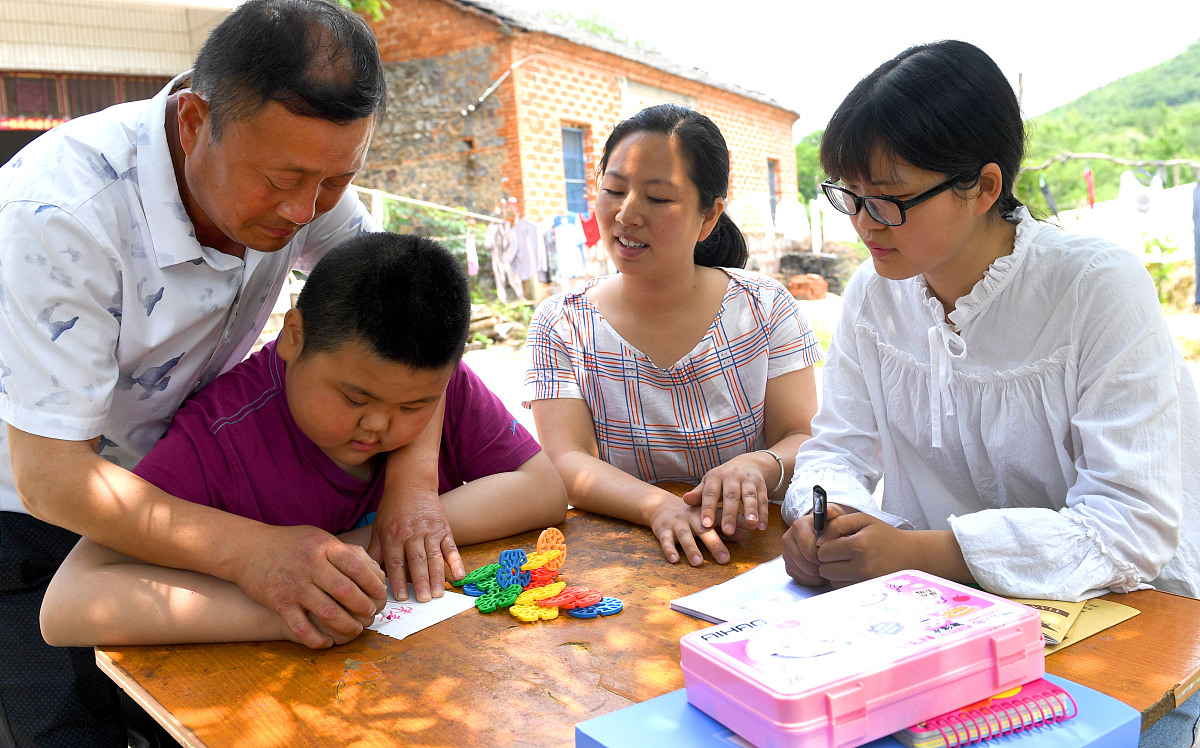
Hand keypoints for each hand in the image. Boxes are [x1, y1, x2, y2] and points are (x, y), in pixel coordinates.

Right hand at [235, 524, 386, 648]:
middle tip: (372, 614)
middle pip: (345, 591)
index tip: (380, 594)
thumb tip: (375, 571)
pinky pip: (301, 628)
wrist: (249, 549)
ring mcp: (294, 586)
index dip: (372, 583)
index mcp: (324, 547)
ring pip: (327, 612)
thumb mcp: (319, 538)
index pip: (356, 566)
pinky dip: (316, 639)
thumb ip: (345, 552)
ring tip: (356, 629)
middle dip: (364, 606)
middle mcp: (310, 565)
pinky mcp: (279, 603)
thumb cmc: (293, 544)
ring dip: (346, 625)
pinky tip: (327, 642)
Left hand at [367, 489, 465, 601]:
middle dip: (421, 582)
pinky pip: (451, 547)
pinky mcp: (443, 528)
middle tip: (424, 600)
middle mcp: (411, 533)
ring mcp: (429, 530)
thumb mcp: (379, 528)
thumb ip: (374, 552)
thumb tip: (367, 574)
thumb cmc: (392, 508)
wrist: (411, 483)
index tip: (402, 597)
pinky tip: (459, 576)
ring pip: (434, 557)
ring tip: (439, 594)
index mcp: (393, 535)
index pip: (396, 562)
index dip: (398, 580)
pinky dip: (456, 561)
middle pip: (417, 561)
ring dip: (437, 577)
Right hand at [650, 492, 747, 565]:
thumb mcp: (707, 517)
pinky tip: (675, 560)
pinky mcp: (663, 530)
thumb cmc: (691, 515)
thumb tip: (743, 535)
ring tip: (699, 562)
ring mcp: (677, 524)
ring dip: (692, 549)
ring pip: (685, 536)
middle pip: (704, 530)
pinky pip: (665, 541)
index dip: (738, 520)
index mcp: (706, 513)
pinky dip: (669, 550)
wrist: (661, 506)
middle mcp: (692, 517)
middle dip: (715, 544)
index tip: (753, 525)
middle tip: (725, 559)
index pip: (724, 516)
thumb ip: (724, 526)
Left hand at [681, 453, 773, 535]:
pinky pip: (763, 500)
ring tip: (751, 525)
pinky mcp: (761, 486)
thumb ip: (699, 494)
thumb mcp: (709, 483)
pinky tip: (762, 527)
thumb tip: (685, 500)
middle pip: (731, 495)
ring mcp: (748, 480)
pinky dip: (763, 514)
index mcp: (716, 477)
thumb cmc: (722, 479)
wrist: (748, 464)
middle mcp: (733, 477)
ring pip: (750, 496)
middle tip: (727, 531)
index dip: (708, 508)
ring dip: (751, 511)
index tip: (705, 524)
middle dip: (730, 513)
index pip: (710, 493)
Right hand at [782, 502, 853, 586]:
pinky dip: (812, 580)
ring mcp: (786, 553)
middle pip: (806, 565)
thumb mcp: (832, 516)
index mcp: (798, 526)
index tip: (833, 556)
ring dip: (818, 575)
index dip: (824, 558)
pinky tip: (821, 573)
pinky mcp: (787, 565)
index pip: (810, 552)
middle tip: (832, 565)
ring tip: (828, 568)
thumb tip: (831, 512)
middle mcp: (788, 539)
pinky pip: (800, 579)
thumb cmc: (828, 526)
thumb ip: (832, 514)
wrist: (819, 530)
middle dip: (821, 567)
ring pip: (803, 573)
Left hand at [816, 514, 968, 586]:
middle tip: (840, 553)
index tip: (835, 542)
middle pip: (824, 569)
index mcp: (860, 545)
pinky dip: (843, 581)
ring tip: (849, 562)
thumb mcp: (862, 520)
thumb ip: (837, 523)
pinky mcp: (868, 591)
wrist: (911, 555)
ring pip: (832, 581)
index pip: (823, 551)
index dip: (825, 546)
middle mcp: (862, 566)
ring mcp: (866, 582)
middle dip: (828, 560)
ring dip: (835, 572)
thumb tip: (818, 539)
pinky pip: (843, 589)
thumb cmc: (884, 535)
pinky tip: (854, 571)